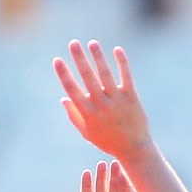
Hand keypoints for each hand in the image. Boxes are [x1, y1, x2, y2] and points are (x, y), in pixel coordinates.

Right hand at [54, 41, 151, 159]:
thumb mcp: (87, 133)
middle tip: (73, 43)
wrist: (134, 148)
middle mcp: (101, 105)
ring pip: (105, 74)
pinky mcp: (131, 97)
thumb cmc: (108, 141)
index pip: (72, 90)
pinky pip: (126, 76)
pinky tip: (117, 50)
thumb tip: (63, 99)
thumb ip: (74, 116)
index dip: (63, 74)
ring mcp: (117, 100)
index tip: (57, 60)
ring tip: (92, 43)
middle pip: (87, 77)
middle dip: (79, 59)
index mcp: (88, 113)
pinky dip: (122, 62)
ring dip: (98, 57)